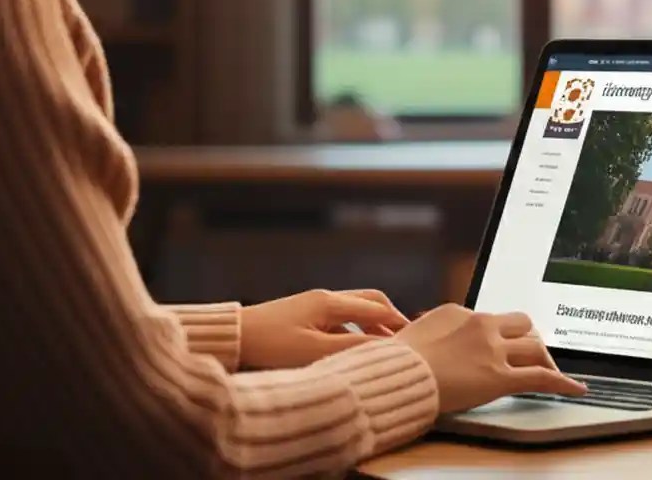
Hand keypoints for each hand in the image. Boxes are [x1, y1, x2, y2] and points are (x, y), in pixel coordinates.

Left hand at [239, 289, 408, 368]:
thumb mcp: (313, 352)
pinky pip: (339, 319)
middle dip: (390, 318)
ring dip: (372, 326)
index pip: (377, 309)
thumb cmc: (270, 345)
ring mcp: (313, 305)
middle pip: (369, 301)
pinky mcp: (303, 315)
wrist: (233, 337)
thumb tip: (384, 349)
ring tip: (384, 347)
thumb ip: (351, 349)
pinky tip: (352, 349)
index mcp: (331, 303)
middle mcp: (326, 298)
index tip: (418, 338)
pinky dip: (353, 331)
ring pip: (354, 311)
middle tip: (406, 337)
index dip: (399, 323)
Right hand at [395, 304, 585, 412]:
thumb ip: (427, 332)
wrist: (397, 376)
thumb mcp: (411, 334)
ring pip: (534, 347)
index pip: (491, 319)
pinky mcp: (500, 377)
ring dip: (543, 360)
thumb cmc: (396, 360)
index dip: (499, 335)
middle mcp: (482, 326)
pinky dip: (563, 383)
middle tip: (531, 354)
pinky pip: (541, 378)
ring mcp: (493, 351)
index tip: (500, 345)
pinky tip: (575, 388)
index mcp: (460, 313)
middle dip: (528, 339)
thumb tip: (421, 334)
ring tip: (549, 371)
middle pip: (521, 324)